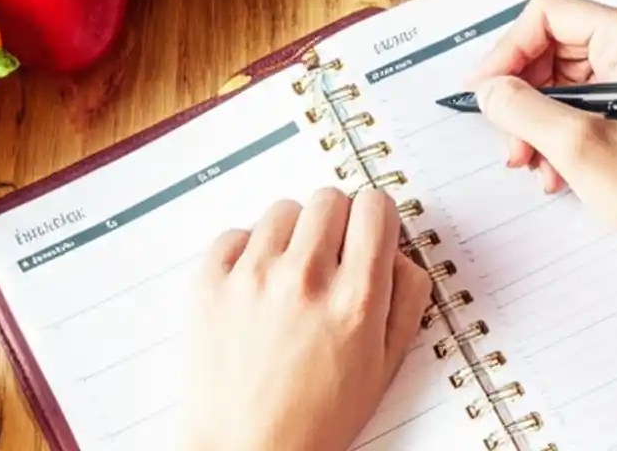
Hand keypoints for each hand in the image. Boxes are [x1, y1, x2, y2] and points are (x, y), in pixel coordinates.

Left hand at [182, 188, 431, 450]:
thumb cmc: (318, 418)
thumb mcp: (386, 365)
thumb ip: (406, 299)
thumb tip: (399, 251)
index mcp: (356, 299)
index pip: (375, 207)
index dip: (376, 219)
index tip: (369, 232)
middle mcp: (305, 279)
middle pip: (330, 198)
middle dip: (337, 223)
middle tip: (331, 257)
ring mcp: (253, 277)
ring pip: (283, 209)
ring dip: (292, 234)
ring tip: (291, 276)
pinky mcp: (211, 282)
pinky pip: (236, 233)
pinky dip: (247, 253)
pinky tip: (257, 288)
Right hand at [467, 0, 616, 239]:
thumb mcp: (578, 147)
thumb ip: (522, 109)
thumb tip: (487, 89)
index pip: (549, 16)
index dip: (508, 52)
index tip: (485, 90)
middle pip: (550, 46)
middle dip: (522, 96)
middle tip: (510, 139)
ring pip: (558, 76)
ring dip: (535, 119)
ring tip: (532, 160)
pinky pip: (576, 96)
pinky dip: (555, 127)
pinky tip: (553, 165)